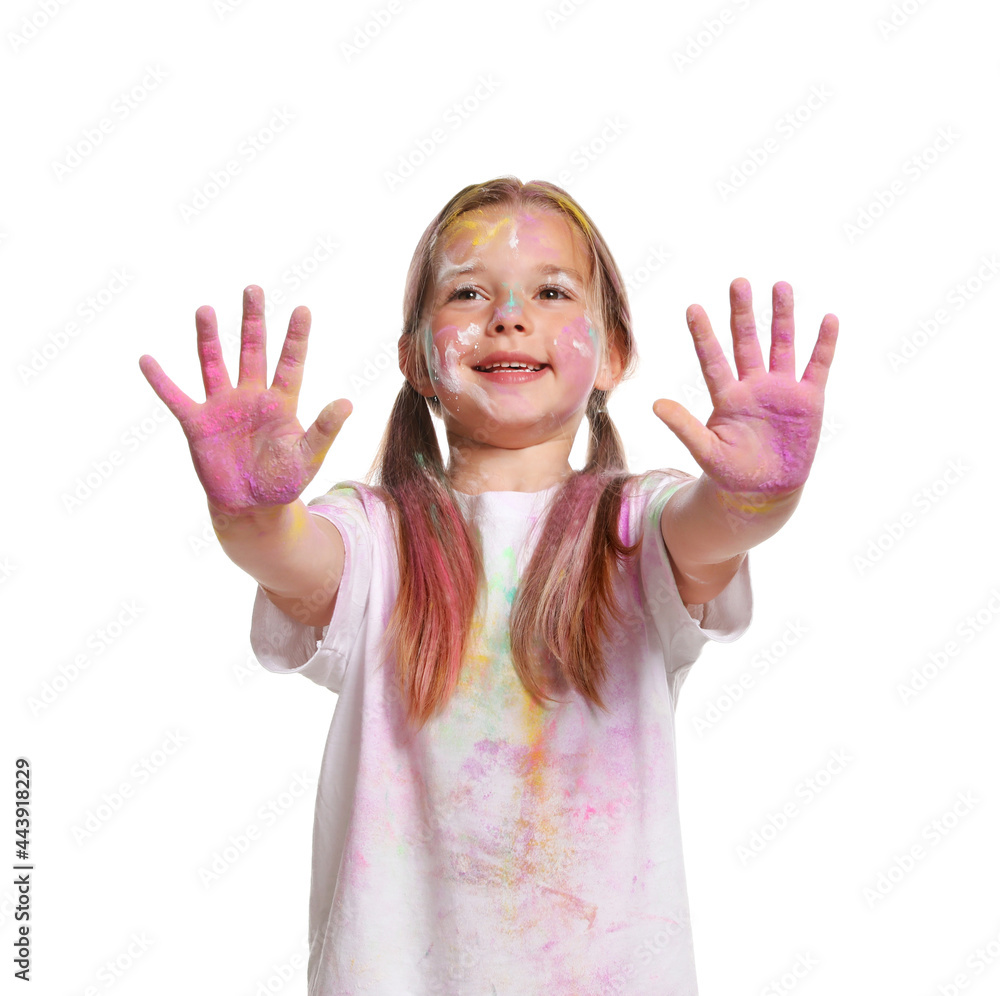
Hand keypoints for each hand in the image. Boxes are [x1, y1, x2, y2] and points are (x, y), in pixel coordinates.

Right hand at [138, 285, 351, 515]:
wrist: (251, 506)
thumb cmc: (283, 480)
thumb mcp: (308, 456)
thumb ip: (324, 429)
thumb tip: (346, 402)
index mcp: (281, 402)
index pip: (290, 362)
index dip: (296, 337)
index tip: (302, 308)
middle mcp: (251, 396)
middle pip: (252, 350)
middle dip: (253, 321)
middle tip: (253, 289)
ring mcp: (223, 407)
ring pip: (214, 364)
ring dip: (210, 338)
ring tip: (205, 309)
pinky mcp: (198, 424)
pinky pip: (176, 398)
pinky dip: (162, 381)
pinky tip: (146, 360)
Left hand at [653, 278, 837, 496]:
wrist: (764, 491)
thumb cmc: (731, 472)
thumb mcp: (705, 451)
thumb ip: (684, 426)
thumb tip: (654, 405)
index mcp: (727, 396)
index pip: (713, 359)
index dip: (704, 335)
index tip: (693, 308)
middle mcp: (753, 386)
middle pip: (747, 342)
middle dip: (743, 313)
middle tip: (738, 282)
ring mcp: (782, 390)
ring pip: (781, 345)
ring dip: (782, 317)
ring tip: (780, 285)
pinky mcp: (808, 399)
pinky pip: (818, 366)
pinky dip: (823, 344)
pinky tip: (828, 318)